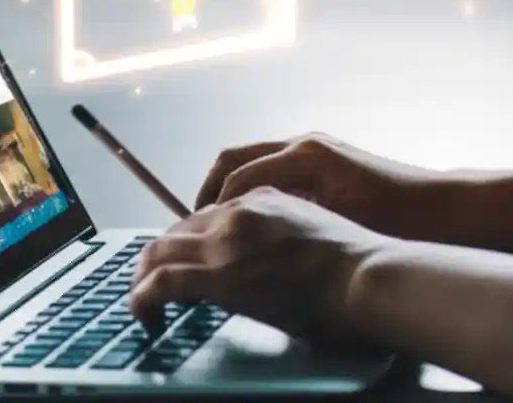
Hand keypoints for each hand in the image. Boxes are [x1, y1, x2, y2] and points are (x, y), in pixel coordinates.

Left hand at [130, 186, 391, 343]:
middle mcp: (240, 210)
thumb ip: (283, 240)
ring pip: (160, 249)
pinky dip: (143, 298)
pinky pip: (161, 281)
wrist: (369, 275)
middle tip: (152, 284)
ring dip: (144, 277)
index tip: (186, 262)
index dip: (190, 240)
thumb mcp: (316, 231)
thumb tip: (269, 268)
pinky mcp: (219, 273)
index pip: (209, 214)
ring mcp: (227, 238)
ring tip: (142, 303)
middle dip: (158, 257)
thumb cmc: (359, 267)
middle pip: (178, 228)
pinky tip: (145, 314)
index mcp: (266, 198)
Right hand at [195, 133, 441, 239]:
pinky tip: (250, 222)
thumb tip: (242, 238)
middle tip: (192, 229)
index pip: (238, 178)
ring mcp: (313, 148)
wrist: (447, 209)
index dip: (211, 210)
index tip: (196, 238)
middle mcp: (305, 144)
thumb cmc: (400, 221)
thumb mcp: (339, 227)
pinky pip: (272, 168)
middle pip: (234, 158)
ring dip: (228, 190)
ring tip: (214, 227)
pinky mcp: (322, 160)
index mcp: (306, 157)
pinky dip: (251, 189)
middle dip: (208, 192)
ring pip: (251, 161)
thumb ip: (289, 226)